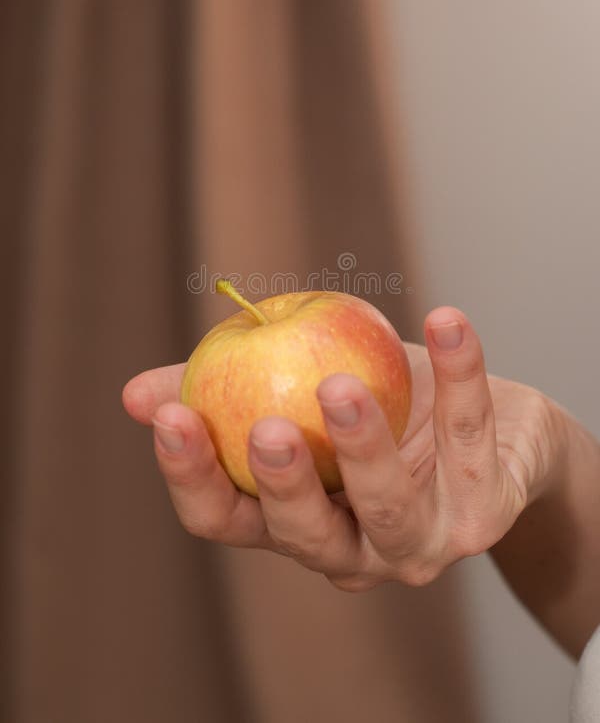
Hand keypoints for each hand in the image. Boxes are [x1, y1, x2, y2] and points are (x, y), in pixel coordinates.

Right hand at [122, 307, 568, 590]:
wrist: (495, 431)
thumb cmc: (382, 406)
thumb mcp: (299, 389)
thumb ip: (225, 390)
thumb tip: (134, 394)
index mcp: (297, 522)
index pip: (228, 520)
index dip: (193, 477)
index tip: (170, 416)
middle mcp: (353, 550)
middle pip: (305, 535)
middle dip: (283, 485)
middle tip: (267, 429)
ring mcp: (422, 542)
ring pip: (390, 509)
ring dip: (363, 449)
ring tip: (341, 385)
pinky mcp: (485, 514)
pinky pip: (468, 436)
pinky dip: (459, 373)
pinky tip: (445, 319)